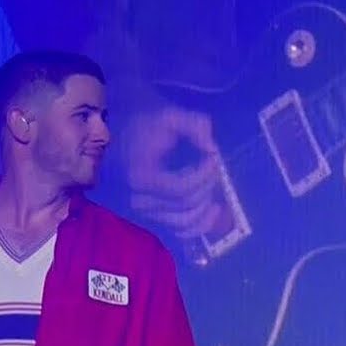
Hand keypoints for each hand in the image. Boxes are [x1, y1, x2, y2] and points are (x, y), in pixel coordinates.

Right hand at [121, 105, 226, 239]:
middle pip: (185, 206)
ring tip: (211, 186)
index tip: (213, 159)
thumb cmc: (151, 122)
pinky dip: (201, 225)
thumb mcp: (172, 115)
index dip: (203, 177)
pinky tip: (213, 210)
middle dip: (207, 187)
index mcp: (142, 176)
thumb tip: (211, 149)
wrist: (131, 129)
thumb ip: (195, 124)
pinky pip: (182, 231)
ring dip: (206, 206)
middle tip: (213, 169)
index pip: (179, 189)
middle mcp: (142, 198)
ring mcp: (149, 209)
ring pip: (185, 222)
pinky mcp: (158, 214)